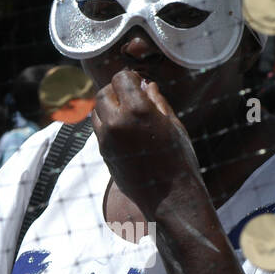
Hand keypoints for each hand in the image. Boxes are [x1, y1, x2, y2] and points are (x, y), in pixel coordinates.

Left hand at [93, 70, 201, 215]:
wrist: (168, 195)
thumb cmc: (178, 157)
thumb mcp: (172, 124)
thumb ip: (156, 101)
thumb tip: (146, 85)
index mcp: (138, 110)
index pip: (120, 78)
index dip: (128, 77)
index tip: (137, 81)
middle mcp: (117, 123)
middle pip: (103, 93)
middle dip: (115, 90)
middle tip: (130, 94)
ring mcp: (106, 139)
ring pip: (96, 111)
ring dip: (107, 106)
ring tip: (126, 111)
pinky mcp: (102, 152)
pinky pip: (98, 128)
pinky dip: (106, 122)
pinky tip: (123, 127)